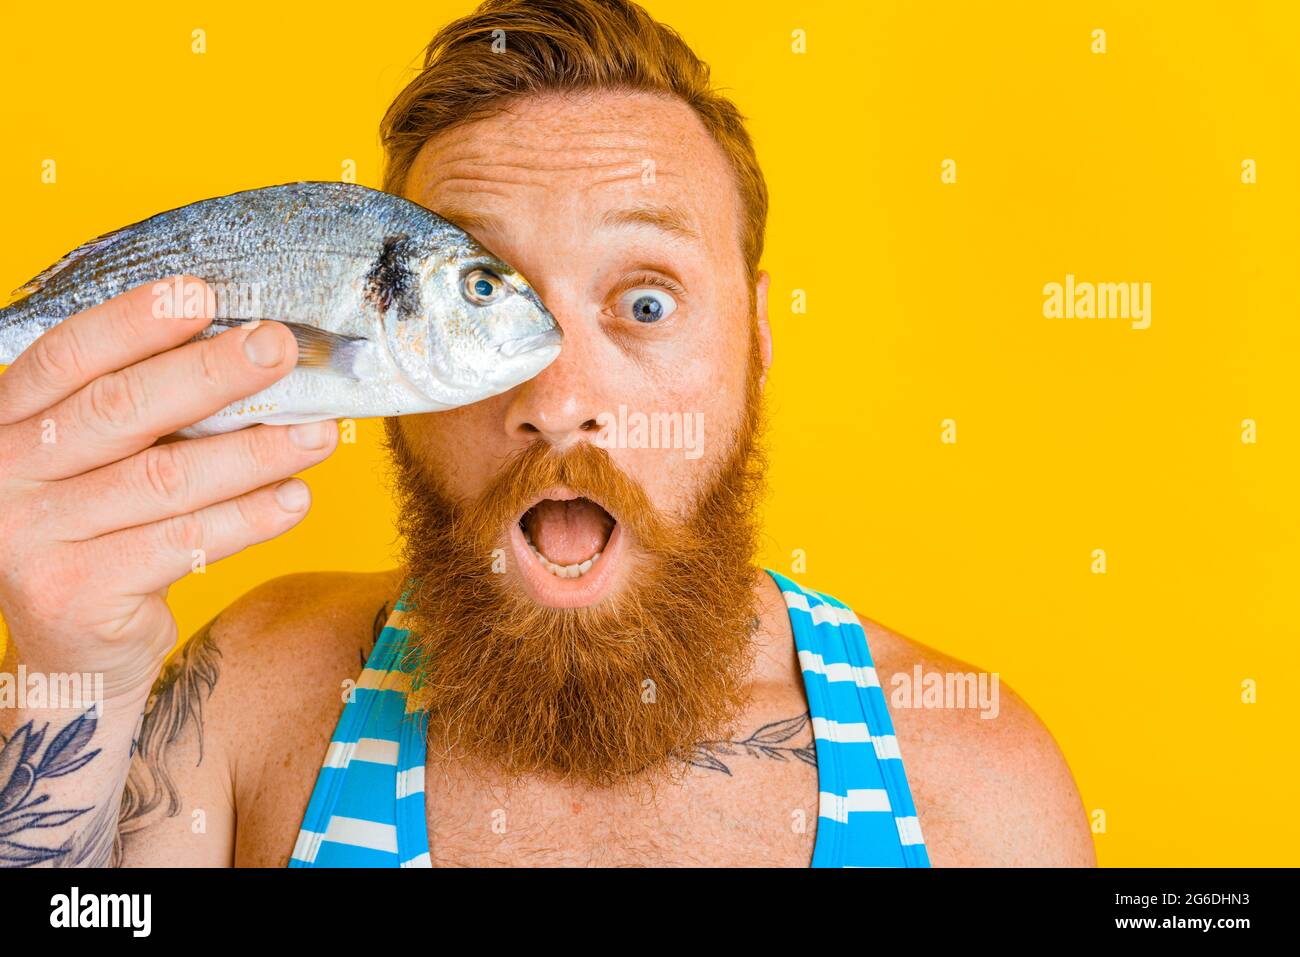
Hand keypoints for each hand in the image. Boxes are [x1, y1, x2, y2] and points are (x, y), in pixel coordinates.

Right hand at [0, 277, 338, 696]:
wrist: (75, 653)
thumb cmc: (108, 533)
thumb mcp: (106, 463)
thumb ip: (151, 412)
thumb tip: (254, 353)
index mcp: (8, 421)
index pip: (69, 357)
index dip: (135, 322)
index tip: (203, 294)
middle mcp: (5, 472)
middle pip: (121, 409)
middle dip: (212, 372)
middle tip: (281, 347)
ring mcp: (31, 536)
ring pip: (165, 478)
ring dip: (254, 450)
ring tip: (319, 433)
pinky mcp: (73, 592)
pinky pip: (181, 542)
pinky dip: (247, 518)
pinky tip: (295, 498)